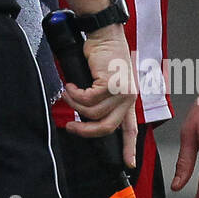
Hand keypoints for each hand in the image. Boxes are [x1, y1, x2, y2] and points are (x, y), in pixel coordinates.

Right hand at [62, 27, 138, 166]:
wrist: (105, 34)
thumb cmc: (103, 55)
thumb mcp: (106, 80)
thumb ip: (102, 98)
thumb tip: (85, 116)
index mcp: (129, 100)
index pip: (130, 128)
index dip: (129, 148)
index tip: (129, 164)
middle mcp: (129, 98)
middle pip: (106, 127)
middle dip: (85, 131)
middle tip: (70, 127)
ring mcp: (121, 91)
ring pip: (92, 112)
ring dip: (74, 105)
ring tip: (68, 94)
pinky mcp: (111, 83)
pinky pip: (87, 99)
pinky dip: (74, 94)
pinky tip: (70, 86)